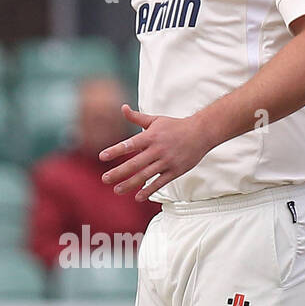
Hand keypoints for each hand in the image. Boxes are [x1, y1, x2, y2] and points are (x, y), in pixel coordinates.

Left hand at [99, 104, 213, 201]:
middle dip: (119, 172)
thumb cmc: (175, 126)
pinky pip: (160, 183)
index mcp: (151, 136)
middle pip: (135, 163)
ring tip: (117, 190)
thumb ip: (137, 118)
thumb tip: (123, 108)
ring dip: (130, 184)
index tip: (102, 156)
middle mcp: (158, 149)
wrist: (202, 133)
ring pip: (145, 175)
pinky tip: (138, 197)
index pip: (129, 144)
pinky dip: (149, 190)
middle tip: (104, 179)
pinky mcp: (175, 171)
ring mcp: (166, 161)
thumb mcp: (156, 120)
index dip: (116, 150)